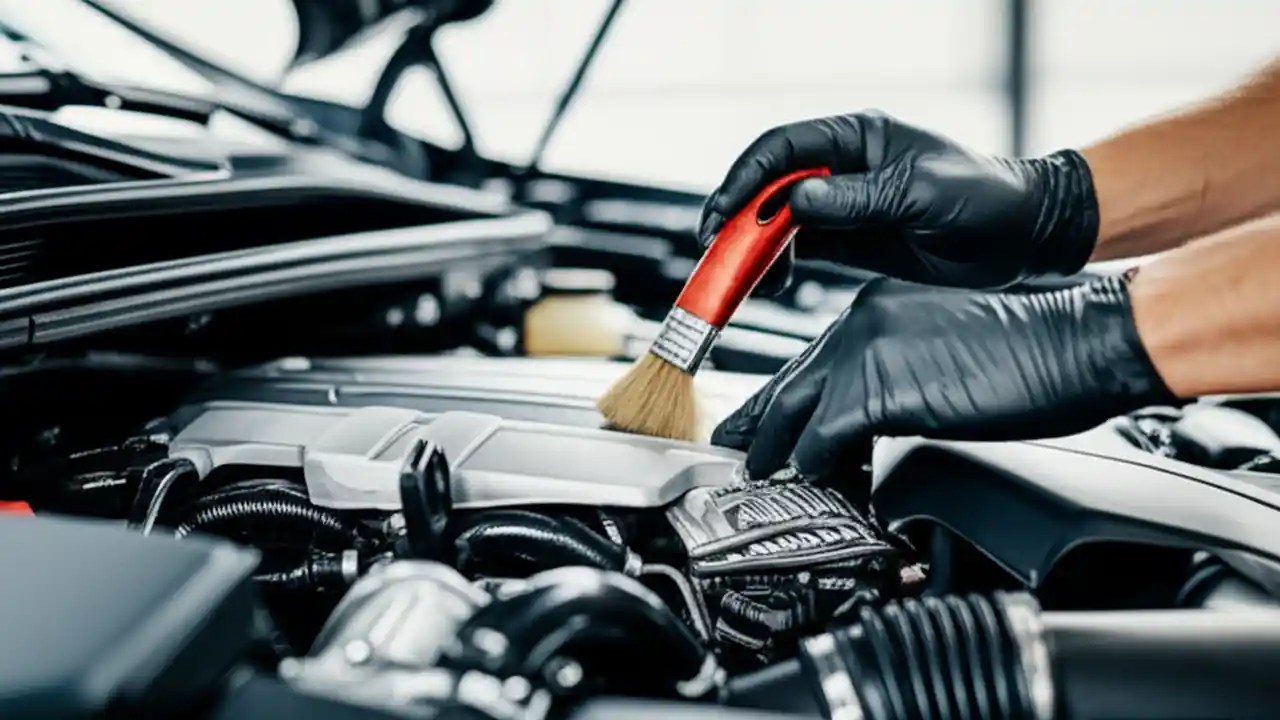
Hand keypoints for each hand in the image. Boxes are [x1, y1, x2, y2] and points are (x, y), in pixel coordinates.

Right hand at [698, 111, 1100, 290]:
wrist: (1023, 240)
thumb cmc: (985, 198)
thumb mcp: (922, 193)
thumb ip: (858, 198)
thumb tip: (796, 201)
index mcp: (858, 138)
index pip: (783, 149)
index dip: (746, 179)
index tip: (724, 213)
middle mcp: (842, 169)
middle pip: (769, 186)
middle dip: (737, 218)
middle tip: (715, 252)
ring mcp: (842, 207)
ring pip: (777, 223)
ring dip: (753, 248)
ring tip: (740, 277)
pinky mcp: (848, 243)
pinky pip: (798, 252)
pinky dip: (776, 268)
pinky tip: (769, 285)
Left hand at [711, 275, 1172, 482]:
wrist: (1071, 342)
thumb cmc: (1031, 351)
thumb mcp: (946, 351)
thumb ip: (899, 375)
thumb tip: (872, 419)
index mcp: (879, 307)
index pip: (817, 357)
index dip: (789, 394)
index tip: (768, 416)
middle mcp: (862, 320)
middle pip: (793, 379)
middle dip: (761, 419)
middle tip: (737, 445)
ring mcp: (865, 352)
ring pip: (799, 409)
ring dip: (779, 449)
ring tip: (763, 473)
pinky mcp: (876, 390)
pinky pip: (824, 438)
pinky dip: (815, 465)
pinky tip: (816, 479)